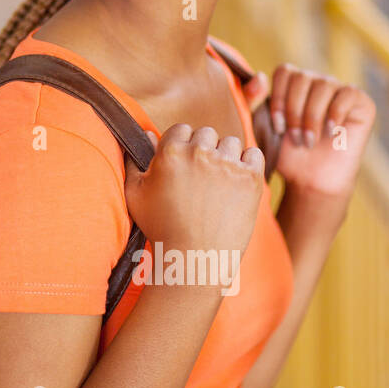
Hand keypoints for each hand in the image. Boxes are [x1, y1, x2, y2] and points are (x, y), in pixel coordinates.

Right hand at [124, 124, 264, 253]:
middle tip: (201, 174)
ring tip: (219, 180)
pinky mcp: (250, 179)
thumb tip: (147, 135)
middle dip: (204, 149)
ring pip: (230, 143)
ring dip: (225, 156)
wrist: (195, 258)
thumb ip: (135, 161)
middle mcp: (200, 153)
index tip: (184, 163)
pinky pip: (254, 154)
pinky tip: (237, 179)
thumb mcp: (135, 195)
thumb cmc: (160, 228)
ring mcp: (227, 165)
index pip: (181, 129)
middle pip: (207, 133)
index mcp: (171, 152)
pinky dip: (248, 163)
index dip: (182, 145)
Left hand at [264, 64, 376, 198]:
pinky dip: (335, 114)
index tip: (278, 127)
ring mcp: (340, 91)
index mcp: (295, 83)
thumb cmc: (286, 153)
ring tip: (309, 141)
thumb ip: (252, 98)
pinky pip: (348, 93)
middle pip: (302, 77)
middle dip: (294, 111)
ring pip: (323, 85)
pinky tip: (330, 132)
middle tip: (294, 137)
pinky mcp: (362, 103)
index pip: (285, 71)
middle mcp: (318, 82)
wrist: (311, 180)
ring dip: (312, 117)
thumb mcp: (260, 124)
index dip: (278, 98)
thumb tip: (259, 75)